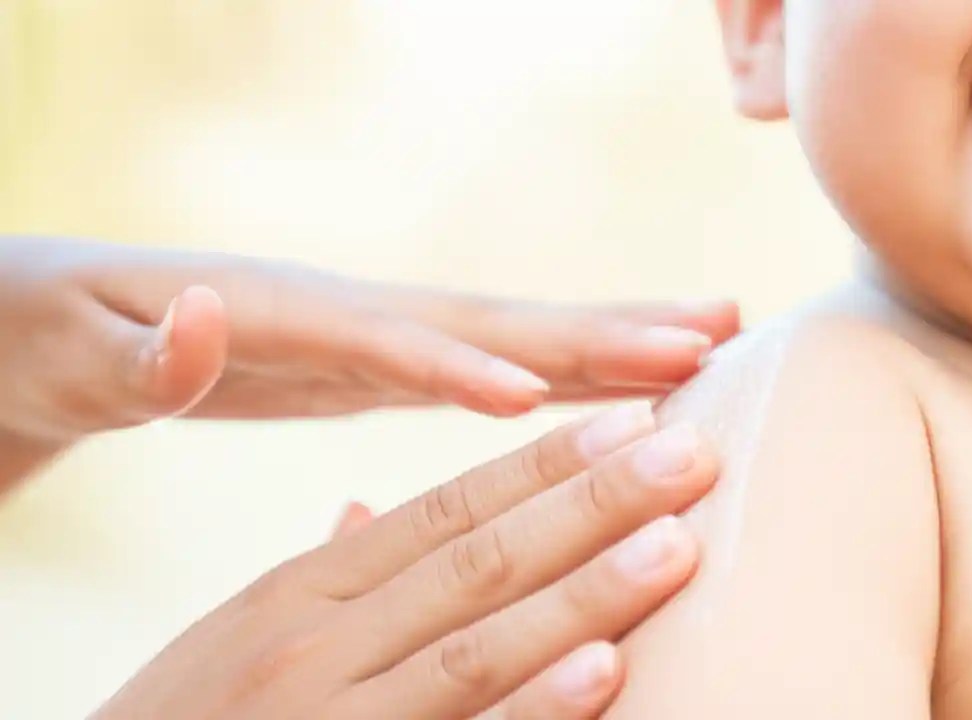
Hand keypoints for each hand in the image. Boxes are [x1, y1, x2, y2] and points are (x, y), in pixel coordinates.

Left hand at [0, 237, 736, 470]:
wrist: (75, 311)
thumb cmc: (71, 334)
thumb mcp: (80, 349)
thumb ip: (144, 354)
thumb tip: (202, 315)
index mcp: (282, 310)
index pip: (385, 340)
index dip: (455, 365)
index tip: (534, 394)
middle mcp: (355, 310)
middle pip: (488, 319)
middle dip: (593, 332)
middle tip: (706, 336)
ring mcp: (381, 328)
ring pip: (514, 333)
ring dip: (611, 338)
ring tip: (711, 336)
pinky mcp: (390, 357)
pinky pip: (498, 363)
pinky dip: (570, 372)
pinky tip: (625, 384)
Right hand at [92, 403, 716, 719]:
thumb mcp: (247, 634)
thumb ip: (329, 571)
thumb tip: (374, 510)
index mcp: (307, 589)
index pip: (448, 508)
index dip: (545, 464)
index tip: (632, 419)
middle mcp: (321, 641)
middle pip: (481, 556)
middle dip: (595, 504)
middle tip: (694, 452)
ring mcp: (334, 718)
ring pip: (480, 640)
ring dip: (587, 589)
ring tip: (678, 543)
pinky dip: (533, 707)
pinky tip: (604, 670)